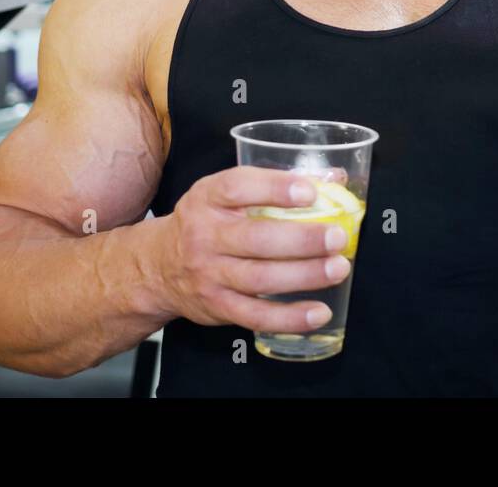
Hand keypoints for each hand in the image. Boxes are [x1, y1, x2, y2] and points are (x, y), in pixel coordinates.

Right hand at [161, 166, 350, 331]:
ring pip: (261, 278)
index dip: (275, 188)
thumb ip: (274, 185)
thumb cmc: (206, 222)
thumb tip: (335, 179)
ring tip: (338, 268)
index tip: (310, 192)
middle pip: (256, 238)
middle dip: (302, 239)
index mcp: (207, 198)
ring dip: (305, 275)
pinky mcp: (218, 307)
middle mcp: (205, 235)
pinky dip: (290, 317)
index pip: (238, 187)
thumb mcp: (224, 194)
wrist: (158, 266)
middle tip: (337, 237)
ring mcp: (210, 274)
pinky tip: (319, 311)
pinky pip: (257, 316)